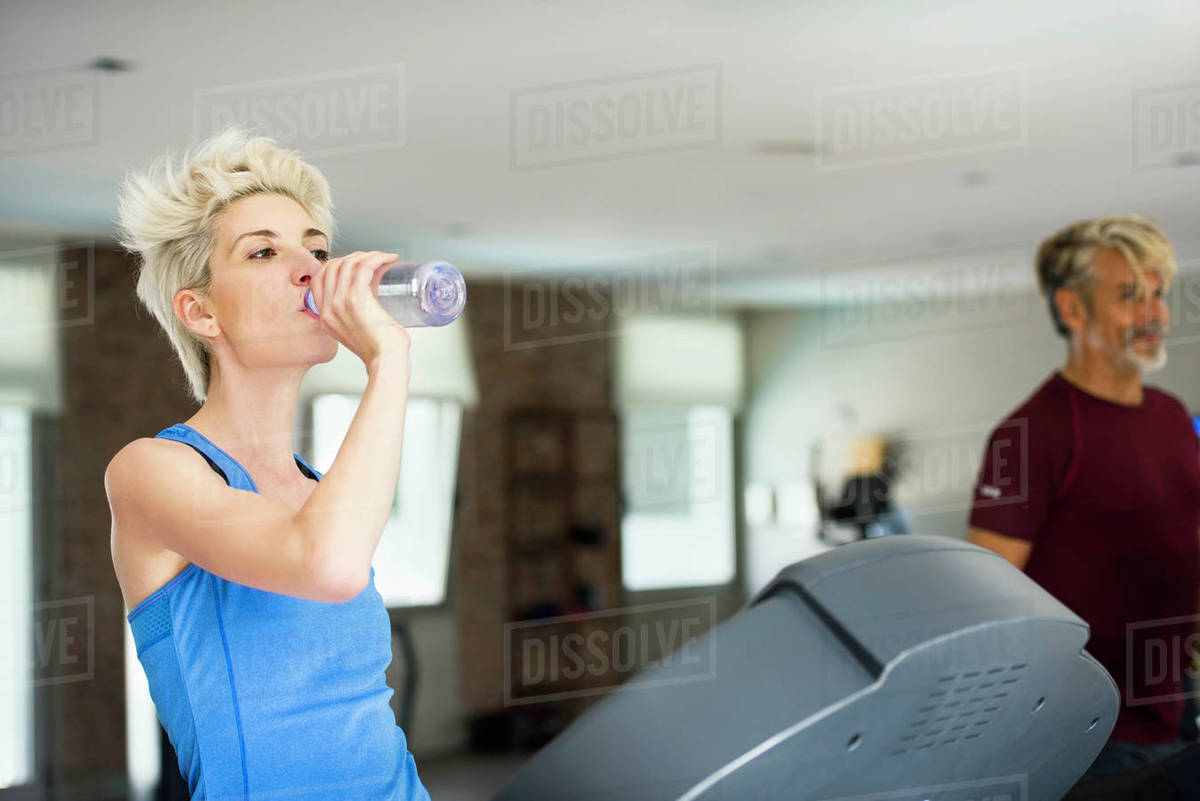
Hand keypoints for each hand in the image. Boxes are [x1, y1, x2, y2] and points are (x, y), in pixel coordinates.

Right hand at [307, 251, 411, 365]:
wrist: (387, 360)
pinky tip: (388, 258)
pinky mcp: (356, 300)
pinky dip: (377, 258)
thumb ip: (359, 301)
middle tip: (374, 260)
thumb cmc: (381, 347)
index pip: (318, 279)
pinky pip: (363, 267)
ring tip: (384, 259)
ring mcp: (339, 304)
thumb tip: (372, 274)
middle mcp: (328, 309)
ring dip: (369, 255)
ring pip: (348, 264)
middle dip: (354, 257)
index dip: (337, 265)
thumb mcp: (359, 324)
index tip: (356, 264)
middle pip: (333, 267)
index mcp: (325, 317)